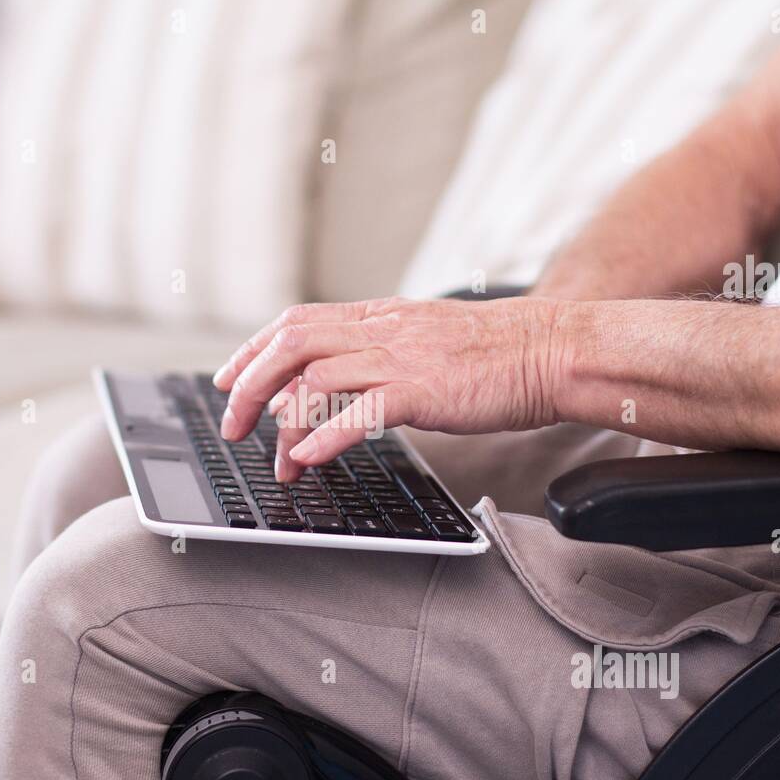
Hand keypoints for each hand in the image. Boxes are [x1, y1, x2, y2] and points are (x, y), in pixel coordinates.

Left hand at [211, 296, 560, 480]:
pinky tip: (308, 458)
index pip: (295, 322)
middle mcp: (381, 329)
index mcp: (379, 317)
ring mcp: (400, 357)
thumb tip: (325, 388)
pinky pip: (360, 410)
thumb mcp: (423, 343)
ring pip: (315, 377)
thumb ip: (375, 357)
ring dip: (284, 424)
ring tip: (278, 462)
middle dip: (249, 386)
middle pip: (290, 344)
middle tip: (233, 426)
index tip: (228, 380)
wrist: (551, 350)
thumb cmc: (495, 355)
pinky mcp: (423, 389)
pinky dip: (325, 435)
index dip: (251, 350)